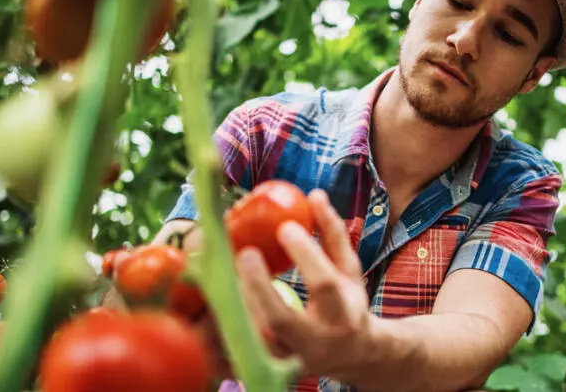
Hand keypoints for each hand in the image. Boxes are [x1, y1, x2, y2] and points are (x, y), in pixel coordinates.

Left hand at [236, 189, 371, 377]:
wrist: (353, 355)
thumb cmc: (347, 304)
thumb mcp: (349, 271)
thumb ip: (332, 234)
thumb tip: (315, 195)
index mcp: (341, 314)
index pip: (324, 285)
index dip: (305, 254)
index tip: (284, 226)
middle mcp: (316, 342)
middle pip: (281, 319)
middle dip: (258, 286)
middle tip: (244, 252)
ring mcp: (287, 359)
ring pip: (251, 339)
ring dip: (233, 304)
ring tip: (220, 271)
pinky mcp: (267, 369)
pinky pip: (237, 352)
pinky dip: (222, 327)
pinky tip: (212, 299)